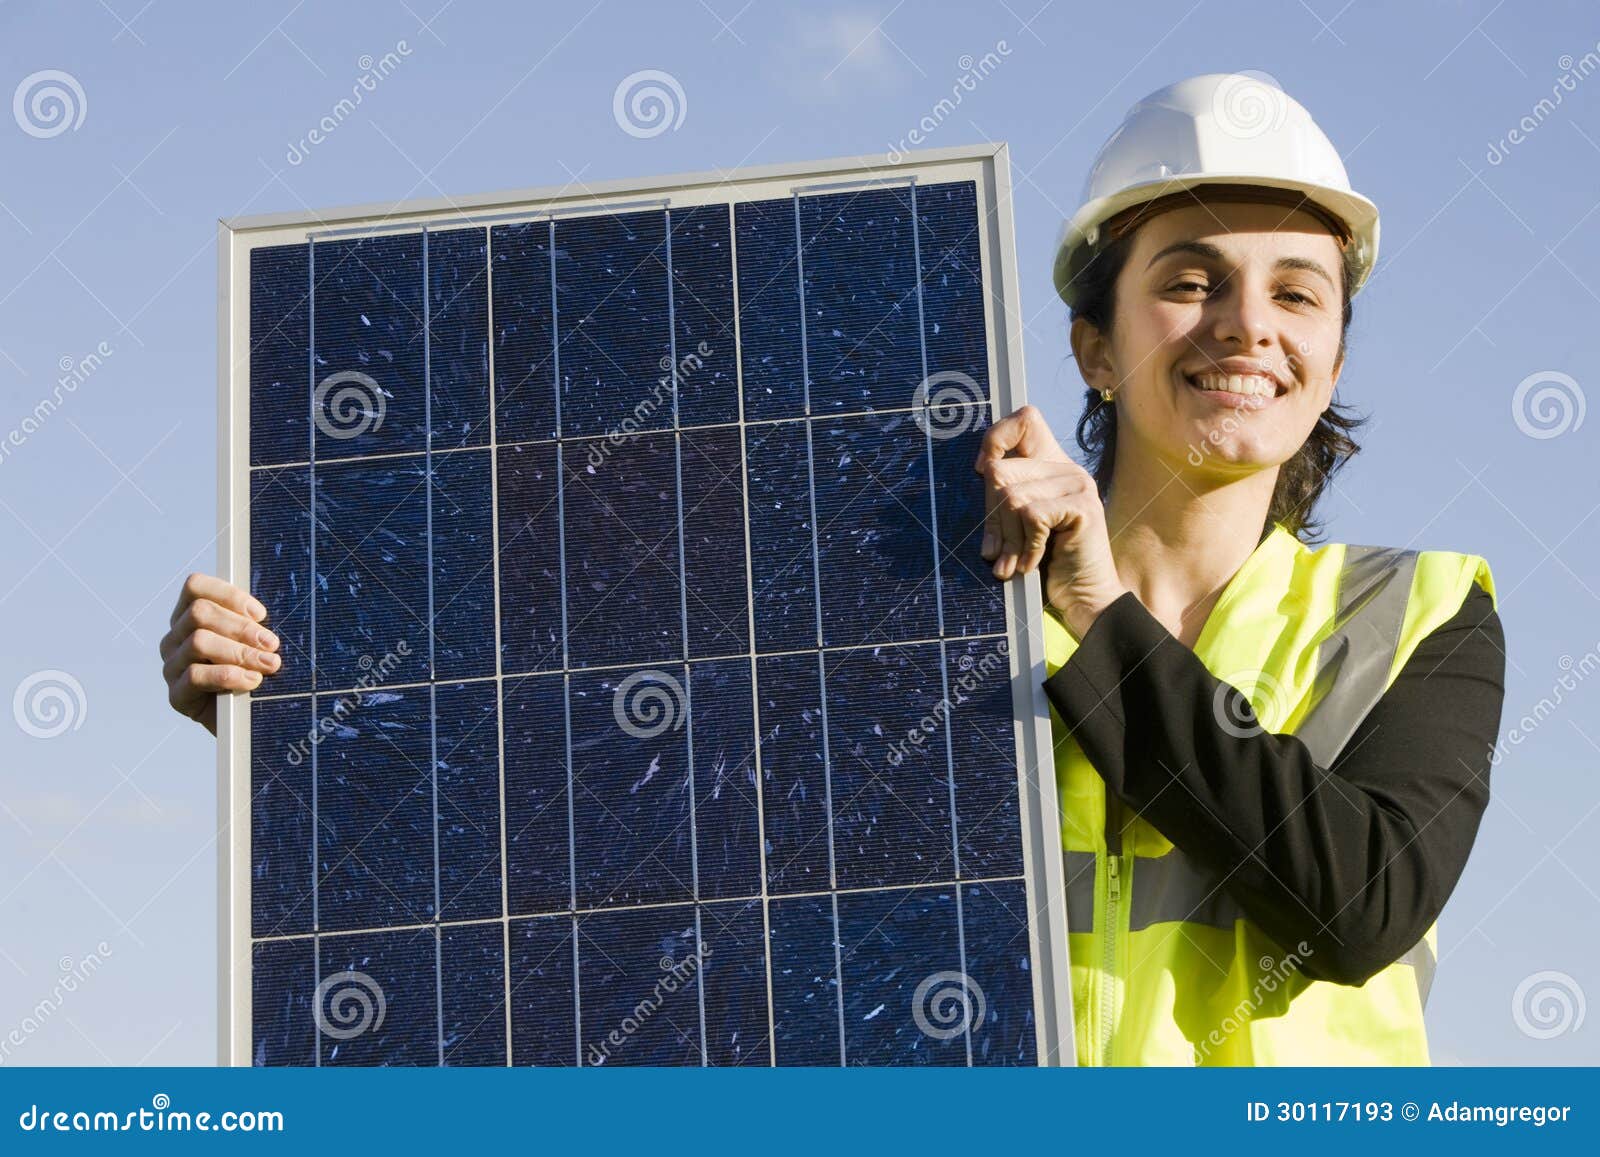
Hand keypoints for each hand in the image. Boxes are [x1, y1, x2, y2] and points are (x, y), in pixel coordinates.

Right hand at [159, 573, 280, 734]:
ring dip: (240, 652)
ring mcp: (171, 666)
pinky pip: (195, 675)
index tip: (261, 614)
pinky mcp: (175, 695)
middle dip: (242, 627)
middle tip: (272, 644)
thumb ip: (251, 624)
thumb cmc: (251, 674)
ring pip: (198, 641)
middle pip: (199, 613)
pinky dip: (228, 675)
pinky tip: (252, 681)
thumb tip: (264, 614)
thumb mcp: (252, 644)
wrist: (244, 723)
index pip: (194, 587)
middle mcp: (174, 638)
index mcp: (189, 617)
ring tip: (269, 665)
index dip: (229, 595)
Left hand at [974, 405, 1127, 638]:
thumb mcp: (1017, 522)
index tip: (982, 472)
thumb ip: (1003, 494)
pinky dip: (1026, 546)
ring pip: (1012, 497)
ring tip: (1014, 562)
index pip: (1024, 419)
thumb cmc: (1046, 561)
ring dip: (1008, 539)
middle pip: (1000, 470)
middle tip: (998, 551)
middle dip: (991, 516)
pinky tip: (1033, 562)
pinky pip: (1031, 515)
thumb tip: (980, 470)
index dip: (996, 438)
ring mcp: (1078, 484)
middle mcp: (1067, 467)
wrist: (1083, 598)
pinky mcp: (1083, 506)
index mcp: (1050, 463)